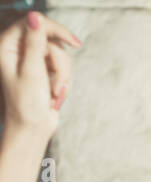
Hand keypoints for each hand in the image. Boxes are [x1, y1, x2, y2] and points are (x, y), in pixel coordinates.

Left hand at [0, 13, 79, 144]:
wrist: (33, 127)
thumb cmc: (27, 104)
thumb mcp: (32, 71)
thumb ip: (35, 42)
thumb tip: (35, 17)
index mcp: (8, 46)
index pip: (34, 24)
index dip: (55, 30)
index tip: (74, 43)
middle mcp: (19, 49)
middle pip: (50, 40)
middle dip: (59, 64)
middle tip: (58, 83)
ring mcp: (32, 59)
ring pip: (59, 54)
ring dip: (62, 75)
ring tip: (54, 92)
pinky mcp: (43, 68)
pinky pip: (62, 65)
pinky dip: (63, 79)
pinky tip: (55, 93)